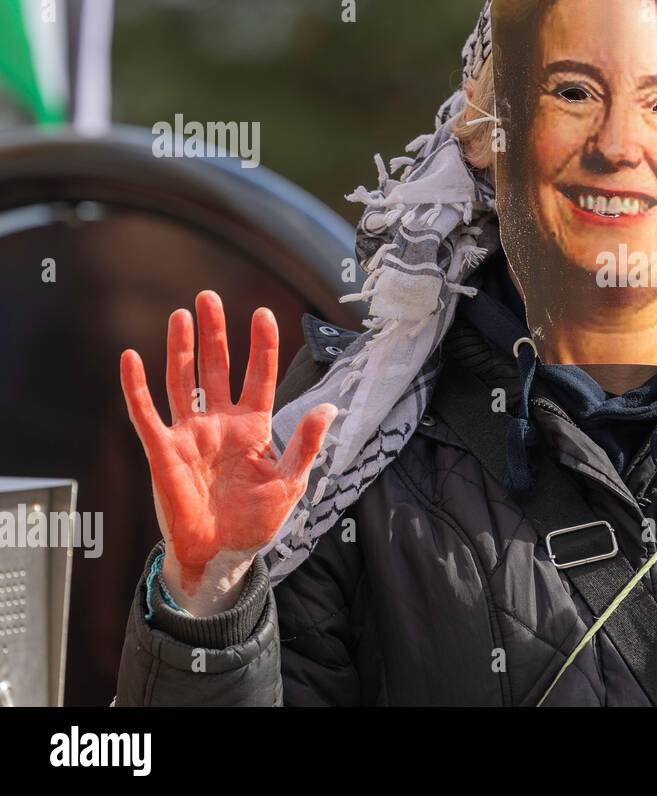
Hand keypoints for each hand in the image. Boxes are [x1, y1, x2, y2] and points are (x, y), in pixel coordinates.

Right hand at [119, 291, 335, 613]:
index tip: (263, 313)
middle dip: (215, 333)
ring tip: (180, 315)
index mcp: (255, 427)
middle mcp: (221, 423)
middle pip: (217, 367)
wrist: (222, 554)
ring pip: (183, 381)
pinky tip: (131, 358)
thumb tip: (329, 408)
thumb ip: (306, 443)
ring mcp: (190, 434)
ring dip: (181, 348)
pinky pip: (146, 413)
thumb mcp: (291, 482)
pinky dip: (136, 387)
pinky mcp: (163, 451)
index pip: (259, 376)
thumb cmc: (257, 521)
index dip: (261, 346)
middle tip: (209, 297)